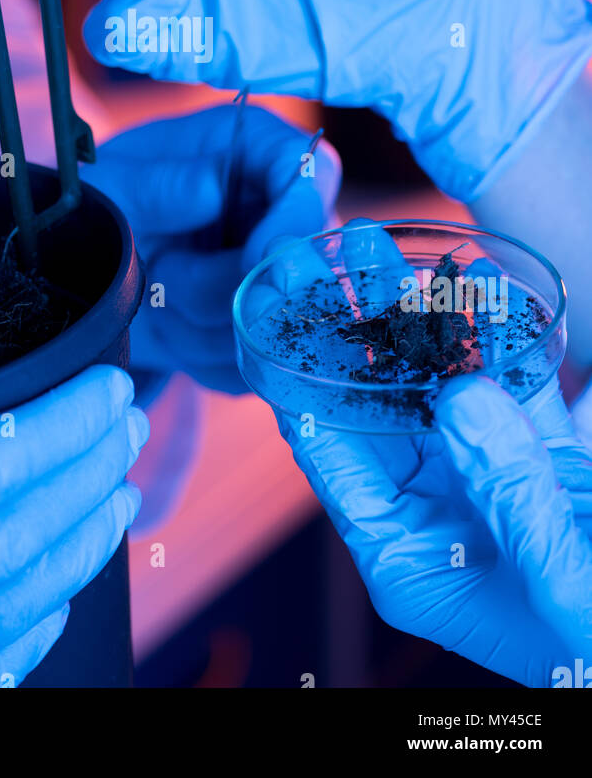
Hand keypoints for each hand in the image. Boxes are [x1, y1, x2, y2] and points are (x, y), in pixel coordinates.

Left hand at [88, 104, 340, 393]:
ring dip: (198, 319)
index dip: (294, 221)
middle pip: (303, 263)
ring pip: (274, 323)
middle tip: (164, 273)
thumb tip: (214, 188)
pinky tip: (167, 325)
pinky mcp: (265, 334)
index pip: (313, 173)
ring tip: (152, 286)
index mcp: (252, 147)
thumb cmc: (99, 207)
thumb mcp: (111, 186)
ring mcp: (279, 275)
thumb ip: (160, 185)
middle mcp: (279, 209)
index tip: (255, 258)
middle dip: (231, 285)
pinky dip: (200, 355)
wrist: (82, 268)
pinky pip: (255, 365)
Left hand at [271, 223, 591, 686]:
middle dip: (346, 329)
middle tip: (318, 258)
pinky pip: (510, 381)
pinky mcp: (545, 456)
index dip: (298, 382)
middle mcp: (436, 514)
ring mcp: (488, 478)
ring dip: (409, 315)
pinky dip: (493, 329)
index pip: (331, 459)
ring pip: (435, 383)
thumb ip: (508, 491)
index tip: (271, 312)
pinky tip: (472, 273)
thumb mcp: (558, 582)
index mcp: (409, 559)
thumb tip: (459, 396)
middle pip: (373, 406)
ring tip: (376, 247)